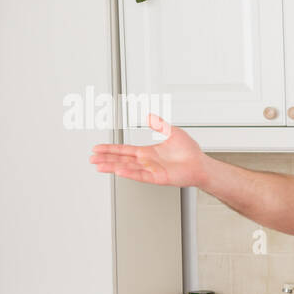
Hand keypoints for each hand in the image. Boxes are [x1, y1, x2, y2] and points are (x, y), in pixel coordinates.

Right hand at [88, 113, 207, 187]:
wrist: (201, 164)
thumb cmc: (190, 152)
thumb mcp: (173, 132)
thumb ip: (159, 124)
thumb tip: (149, 115)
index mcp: (148, 152)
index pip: (124, 150)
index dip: (111, 149)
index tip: (98, 148)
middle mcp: (147, 162)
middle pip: (122, 159)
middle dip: (106, 159)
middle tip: (92, 158)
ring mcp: (151, 170)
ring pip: (128, 168)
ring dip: (113, 167)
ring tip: (99, 166)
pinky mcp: (158, 178)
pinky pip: (141, 175)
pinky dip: (130, 173)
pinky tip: (119, 171)